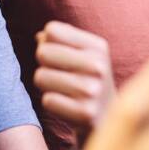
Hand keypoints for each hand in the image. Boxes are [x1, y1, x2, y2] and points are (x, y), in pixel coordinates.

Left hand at [33, 21, 114, 135]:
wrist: (107, 119)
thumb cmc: (87, 80)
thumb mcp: (82, 54)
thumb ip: (60, 38)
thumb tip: (40, 36)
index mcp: (98, 46)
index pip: (52, 30)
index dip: (48, 43)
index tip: (60, 56)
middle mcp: (99, 66)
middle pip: (43, 52)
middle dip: (44, 65)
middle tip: (60, 76)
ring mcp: (93, 91)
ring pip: (41, 77)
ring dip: (46, 86)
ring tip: (64, 91)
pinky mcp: (86, 114)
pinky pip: (47, 100)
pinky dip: (52, 103)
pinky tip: (68, 106)